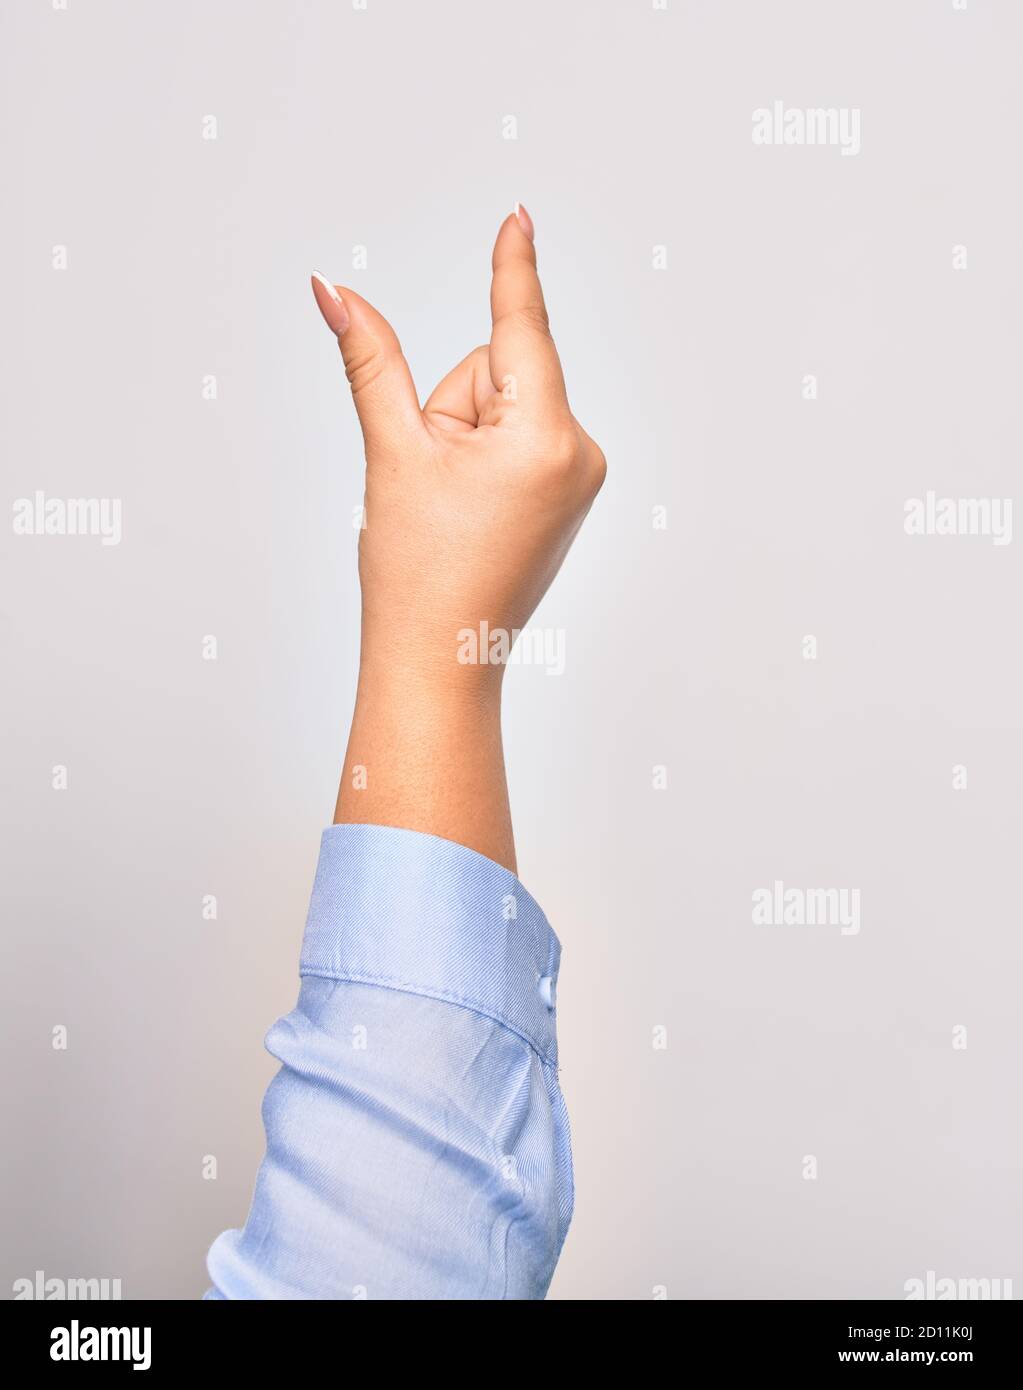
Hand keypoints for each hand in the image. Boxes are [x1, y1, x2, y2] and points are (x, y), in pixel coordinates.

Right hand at [310, 207, 604, 869]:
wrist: (440, 660)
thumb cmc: (418, 574)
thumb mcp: (393, 452)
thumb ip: (370, 360)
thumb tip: (333, 291)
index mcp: (546, 438)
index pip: (521, 328)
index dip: (511, 267)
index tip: (518, 214)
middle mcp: (580, 452)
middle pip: (495, 370)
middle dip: (451, 408)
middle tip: (432, 482)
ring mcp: (580, 476)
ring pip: (503, 404)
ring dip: (462, 438)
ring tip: (450, 506)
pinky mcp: (570, 492)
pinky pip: (519, 436)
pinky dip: (484, 456)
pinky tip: (470, 512)